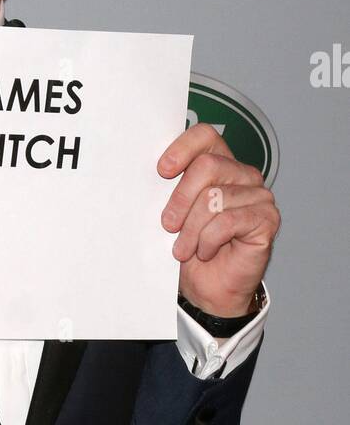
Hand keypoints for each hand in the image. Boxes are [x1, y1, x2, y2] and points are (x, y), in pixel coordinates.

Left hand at [157, 123, 280, 316]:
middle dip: (180, 199)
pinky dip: (209, 240)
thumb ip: (170, 189)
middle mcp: (243, 175)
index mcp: (220, 164)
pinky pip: (228, 221)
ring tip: (184, 249)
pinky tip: (207, 251)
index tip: (163, 170)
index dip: (183, 148)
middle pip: (207, 167)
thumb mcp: (173, 214)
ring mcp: (259, 196)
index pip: (206, 136)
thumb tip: (156, 172)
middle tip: (168, 225)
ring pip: (214, 198)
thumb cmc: (191, 250)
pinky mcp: (268, 219)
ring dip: (191, 230)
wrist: (208, 288)